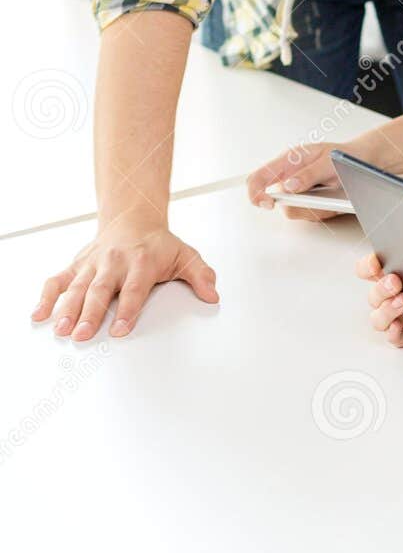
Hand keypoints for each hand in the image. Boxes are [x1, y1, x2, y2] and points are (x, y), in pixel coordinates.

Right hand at [32, 220, 218, 339]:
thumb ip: (200, 276)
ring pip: (77, 287)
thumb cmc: (158, 243)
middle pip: (101, 290)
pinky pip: (58, 280)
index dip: (127, 310)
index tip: (120, 329)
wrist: (133, 218)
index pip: (134, 289)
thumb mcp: (185, 255)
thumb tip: (213, 294)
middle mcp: (114, 263)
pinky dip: (46, 296)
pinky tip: (40, 314)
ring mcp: (93, 264)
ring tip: (61, 330)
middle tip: (83, 334)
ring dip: (67, 310)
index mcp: (141, 262)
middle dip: (91, 313)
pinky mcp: (77, 265)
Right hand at [246, 141, 343, 220]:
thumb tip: (289, 186)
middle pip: (276, 200)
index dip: (256, 193)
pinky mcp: (307, 203)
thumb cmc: (341, 156)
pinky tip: (332, 199)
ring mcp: (297, 192)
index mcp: (288, 160)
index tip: (268, 204)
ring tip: (331, 193)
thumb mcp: (329, 161)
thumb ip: (309, 173)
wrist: (359, 162)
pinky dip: (322, 211)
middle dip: (296, 205)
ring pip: (293, 211)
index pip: (258, 177)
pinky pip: (308, 214)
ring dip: (313, 208)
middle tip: (314, 201)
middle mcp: (288, 177)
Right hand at [357, 217, 402, 348]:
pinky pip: (397, 338)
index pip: (370, 267)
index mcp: (401, 265)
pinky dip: (392, 333)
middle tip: (396, 280)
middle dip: (380, 288)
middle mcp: (400, 289)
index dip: (368, 265)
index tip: (377, 262)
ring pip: (379, 318)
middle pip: (373, 294)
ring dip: (384, 311)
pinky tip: (399, 325)